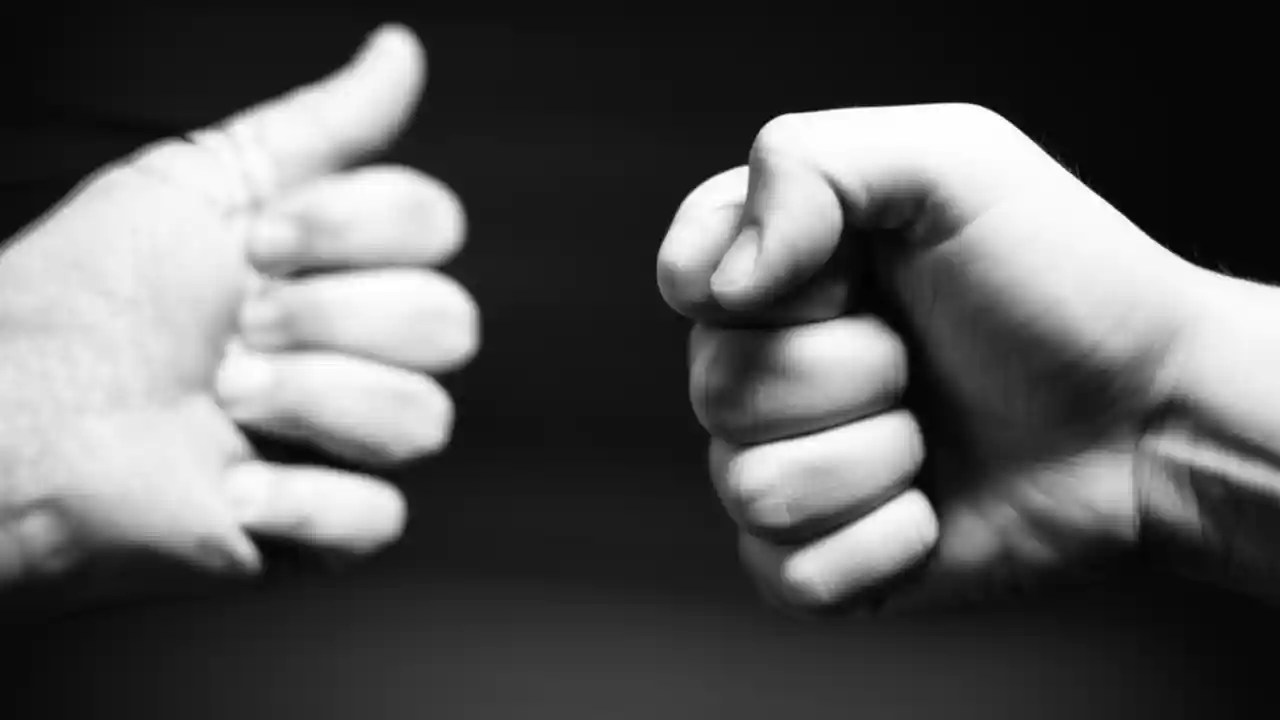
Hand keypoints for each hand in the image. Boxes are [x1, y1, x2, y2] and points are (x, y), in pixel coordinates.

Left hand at [0, 24, 475, 614]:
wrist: (13, 409)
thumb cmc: (94, 291)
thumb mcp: (204, 180)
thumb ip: (323, 125)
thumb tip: (403, 49)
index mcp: (347, 265)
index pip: (435, 227)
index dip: (354, 229)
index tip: (253, 241)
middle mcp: (363, 348)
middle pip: (450, 324)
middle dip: (333, 317)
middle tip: (238, 324)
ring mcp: (349, 440)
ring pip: (426, 420)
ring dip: (314, 402)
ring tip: (223, 400)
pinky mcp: (326, 527)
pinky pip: (382, 517)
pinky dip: (305, 501)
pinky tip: (232, 485)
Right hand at [658, 104, 1200, 611]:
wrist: (1152, 416)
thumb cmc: (1064, 280)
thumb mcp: (952, 162)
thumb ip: (808, 165)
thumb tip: (723, 282)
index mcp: (783, 267)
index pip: (685, 276)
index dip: (763, 286)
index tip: (855, 274)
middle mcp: (771, 363)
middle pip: (714, 389)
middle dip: (846, 375)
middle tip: (920, 357)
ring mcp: (797, 464)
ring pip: (752, 488)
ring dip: (872, 461)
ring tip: (934, 430)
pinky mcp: (828, 555)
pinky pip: (790, 574)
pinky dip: (880, 545)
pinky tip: (931, 509)